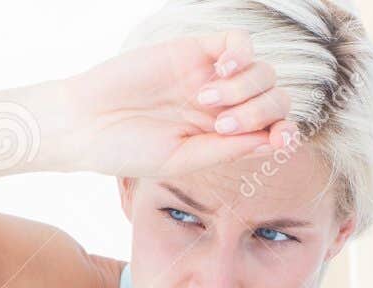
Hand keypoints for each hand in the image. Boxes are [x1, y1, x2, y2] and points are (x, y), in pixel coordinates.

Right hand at [62, 28, 297, 177]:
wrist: (86, 123)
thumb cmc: (128, 149)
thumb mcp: (182, 160)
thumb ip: (227, 151)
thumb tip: (274, 141)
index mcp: (222, 137)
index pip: (272, 128)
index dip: (286, 130)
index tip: (281, 139)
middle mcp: (223, 106)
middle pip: (274, 98)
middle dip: (260, 111)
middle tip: (223, 126)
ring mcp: (211, 76)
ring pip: (261, 71)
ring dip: (245, 89)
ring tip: (207, 103)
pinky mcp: (194, 50)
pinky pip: (238, 42)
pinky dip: (241, 55)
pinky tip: (222, 72)